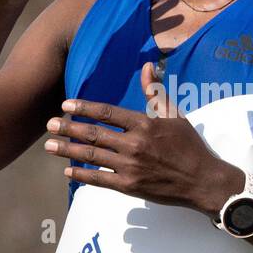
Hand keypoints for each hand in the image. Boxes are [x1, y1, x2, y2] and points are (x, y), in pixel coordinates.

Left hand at [44, 63, 243, 214]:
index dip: (84, 108)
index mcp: (144, 124)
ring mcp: (130, 167)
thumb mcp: (175, 114)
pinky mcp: (129, 186)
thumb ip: (155, 92)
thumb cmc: (189, 146)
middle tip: (50, 124)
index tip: (66, 104)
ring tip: (49, 145)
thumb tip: (146, 66)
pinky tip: (68, 170)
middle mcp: (134, 144)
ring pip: (92, 156)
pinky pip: (100, 180)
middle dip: (68, 128)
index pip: (107, 113)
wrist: (202, 181)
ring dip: (68, 150)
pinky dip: (82, 175)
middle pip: (93, 134)